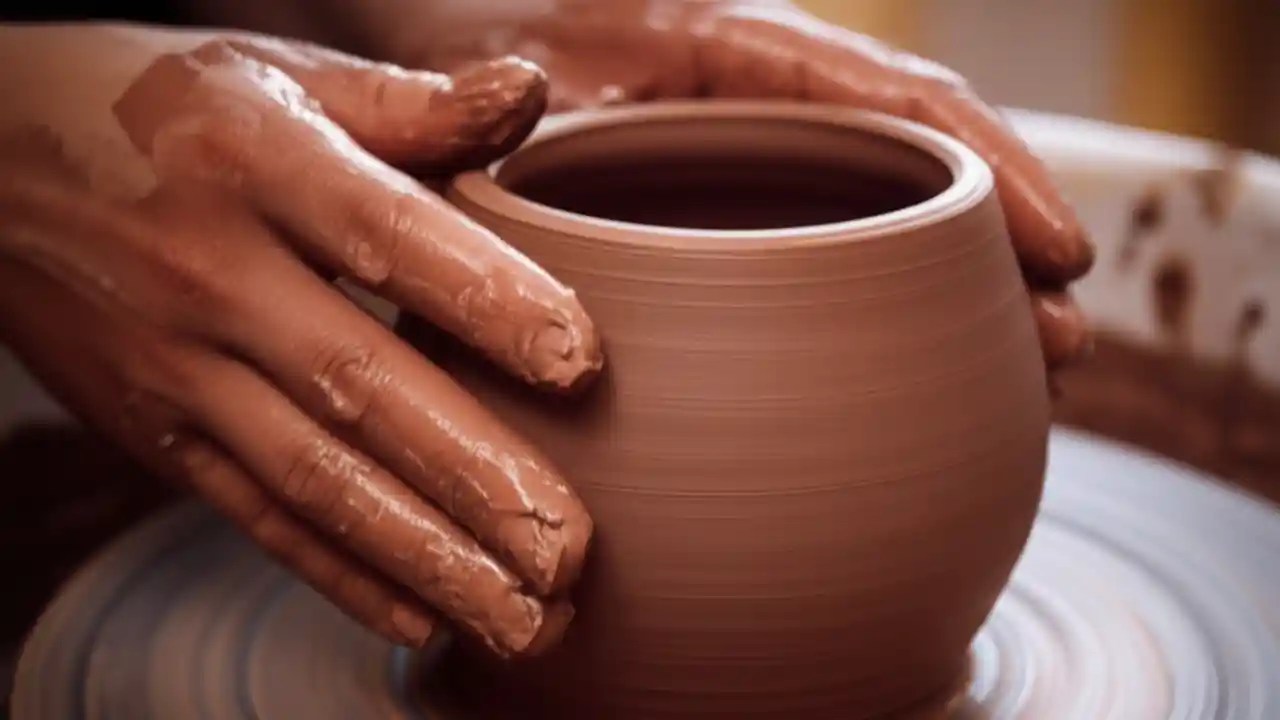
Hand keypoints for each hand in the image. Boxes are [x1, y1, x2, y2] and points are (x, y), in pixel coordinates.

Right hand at [0, 24, 600, 655]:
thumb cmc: (148, 106)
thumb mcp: (271, 73)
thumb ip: (408, 102)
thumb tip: (528, 92)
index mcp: (255, 164)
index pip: (388, 236)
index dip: (485, 299)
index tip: (579, 365)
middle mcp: (212, 276)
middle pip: (359, 388)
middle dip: (472, 479)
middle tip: (570, 555)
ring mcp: (175, 370)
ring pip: (314, 479)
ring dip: (425, 558)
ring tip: (523, 622)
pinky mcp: (152, 435)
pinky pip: (253, 515)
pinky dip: (338, 574)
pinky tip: (420, 620)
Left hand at [366, 0, 1093, 374]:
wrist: (445, 23)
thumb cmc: (469, 38)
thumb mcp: (496, 82)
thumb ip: (514, 119)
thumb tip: (535, 121)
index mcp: (730, 45)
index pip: (896, 101)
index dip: (995, 175)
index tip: (1062, 255)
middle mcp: (763, 98)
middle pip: (917, 169)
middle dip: (1002, 257)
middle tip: (1065, 351)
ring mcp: (750, 154)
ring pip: (880, 215)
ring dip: (956, 292)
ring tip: (1020, 375)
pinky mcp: (723, 205)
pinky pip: (821, 247)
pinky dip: (876, 305)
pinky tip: (899, 374)